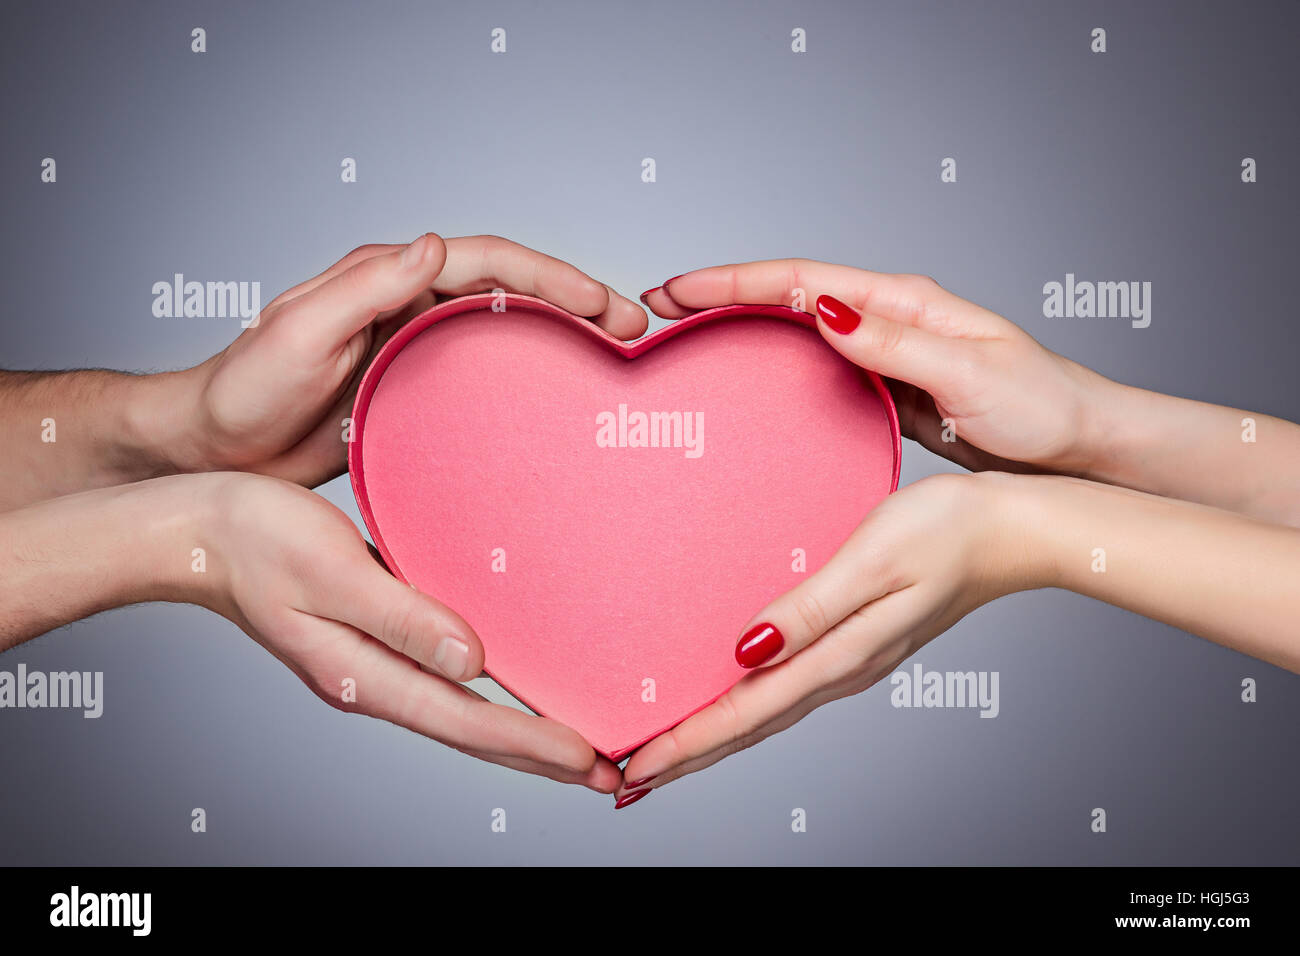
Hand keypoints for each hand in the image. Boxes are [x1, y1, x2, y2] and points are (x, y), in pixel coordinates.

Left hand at [173, 234, 648, 487]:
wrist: (215, 446)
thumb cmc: (244, 390)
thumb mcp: (299, 333)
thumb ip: (364, 288)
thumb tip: (436, 246)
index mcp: (386, 276)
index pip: (486, 261)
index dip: (550, 276)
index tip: (602, 302)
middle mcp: (406, 301)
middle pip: (509, 289)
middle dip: (576, 301)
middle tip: (632, 330)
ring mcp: (413, 344)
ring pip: (504, 328)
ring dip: (560, 337)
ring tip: (613, 360)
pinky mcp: (414, 387)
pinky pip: (483, 372)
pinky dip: (527, 375)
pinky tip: (555, 401)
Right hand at [189, 472, 621, 791]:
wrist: (200, 530)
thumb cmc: (257, 541)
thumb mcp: (333, 572)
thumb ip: (404, 618)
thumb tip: (474, 662)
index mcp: (363, 674)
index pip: (465, 721)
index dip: (530, 742)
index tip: (589, 759)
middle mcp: (373, 680)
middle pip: (470, 733)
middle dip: (539, 757)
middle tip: (608, 777)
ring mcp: (371, 665)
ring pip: (460, 711)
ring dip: (518, 732)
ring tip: (574, 747)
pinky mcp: (373, 638)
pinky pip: (443, 678)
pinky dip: (487, 694)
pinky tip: (507, 685)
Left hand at [616, 472, 1026, 800]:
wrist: (1014, 530)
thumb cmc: (948, 533)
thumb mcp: (872, 562)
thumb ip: (809, 610)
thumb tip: (745, 653)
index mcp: (840, 656)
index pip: (745, 712)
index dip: (687, 743)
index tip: (635, 769)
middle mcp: (842, 670)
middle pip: (750, 728)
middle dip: (689, 756)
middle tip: (632, 781)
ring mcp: (852, 661)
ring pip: (767, 713)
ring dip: (715, 737)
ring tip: (670, 752)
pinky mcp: (858, 642)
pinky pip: (788, 689)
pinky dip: (747, 707)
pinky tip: (735, 697)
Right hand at [642, 260, 1110, 475]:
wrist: (1077, 447)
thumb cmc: (1041, 407)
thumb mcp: (968, 372)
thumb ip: (894, 343)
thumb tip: (823, 308)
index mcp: (905, 302)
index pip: (802, 280)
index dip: (736, 282)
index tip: (680, 289)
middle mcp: (889, 320)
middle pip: (789, 297)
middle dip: (723, 297)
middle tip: (661, 310)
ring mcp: (885, 355)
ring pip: (797, 333)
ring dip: (742, 331)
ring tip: (688, 340)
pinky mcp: (887, 391)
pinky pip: (819, 373)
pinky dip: (776, 371)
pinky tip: (750, 386)